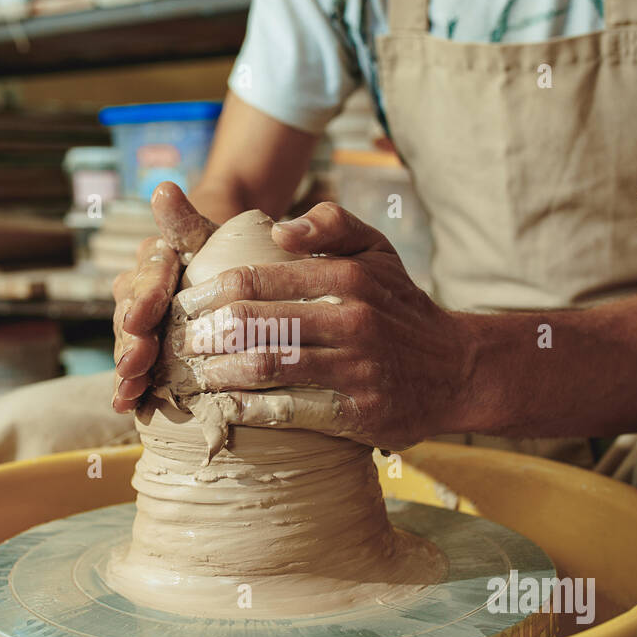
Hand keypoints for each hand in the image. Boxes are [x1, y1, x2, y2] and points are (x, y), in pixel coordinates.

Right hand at [111, 182, 216, 412]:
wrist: (224, 268)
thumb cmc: (221, 249)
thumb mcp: (208, 233)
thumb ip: (185, 219)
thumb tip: (163, 190)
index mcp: (154, 259)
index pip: (148, 277)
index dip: (145, 298)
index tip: (140, 318)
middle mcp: (140, 288)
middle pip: (132, 314)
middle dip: (132, 341)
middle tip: (135, 364)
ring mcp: (140, 320)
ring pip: (129, 342)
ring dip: (127, 368)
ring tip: (128, 390)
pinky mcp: (147, 347)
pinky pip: (135, 366)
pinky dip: (129, 386)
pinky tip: (124, 404)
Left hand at [169, 202, 467, 448]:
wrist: (458, 370)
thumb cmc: (402, 307)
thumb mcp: (378, 251)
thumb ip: (331, 223)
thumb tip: (278, 227)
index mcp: (346, 276)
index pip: (255, 279)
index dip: (207, 292)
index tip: (182, 303)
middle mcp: (350, 319)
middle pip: (252, 323)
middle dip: (203, 333)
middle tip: (177, 341)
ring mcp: (354, 368)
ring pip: (265, 366)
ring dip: (217, 371)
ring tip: (192, 373)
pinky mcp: (358, 413)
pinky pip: (290, 410)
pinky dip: (250, 408)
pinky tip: (225, 406)